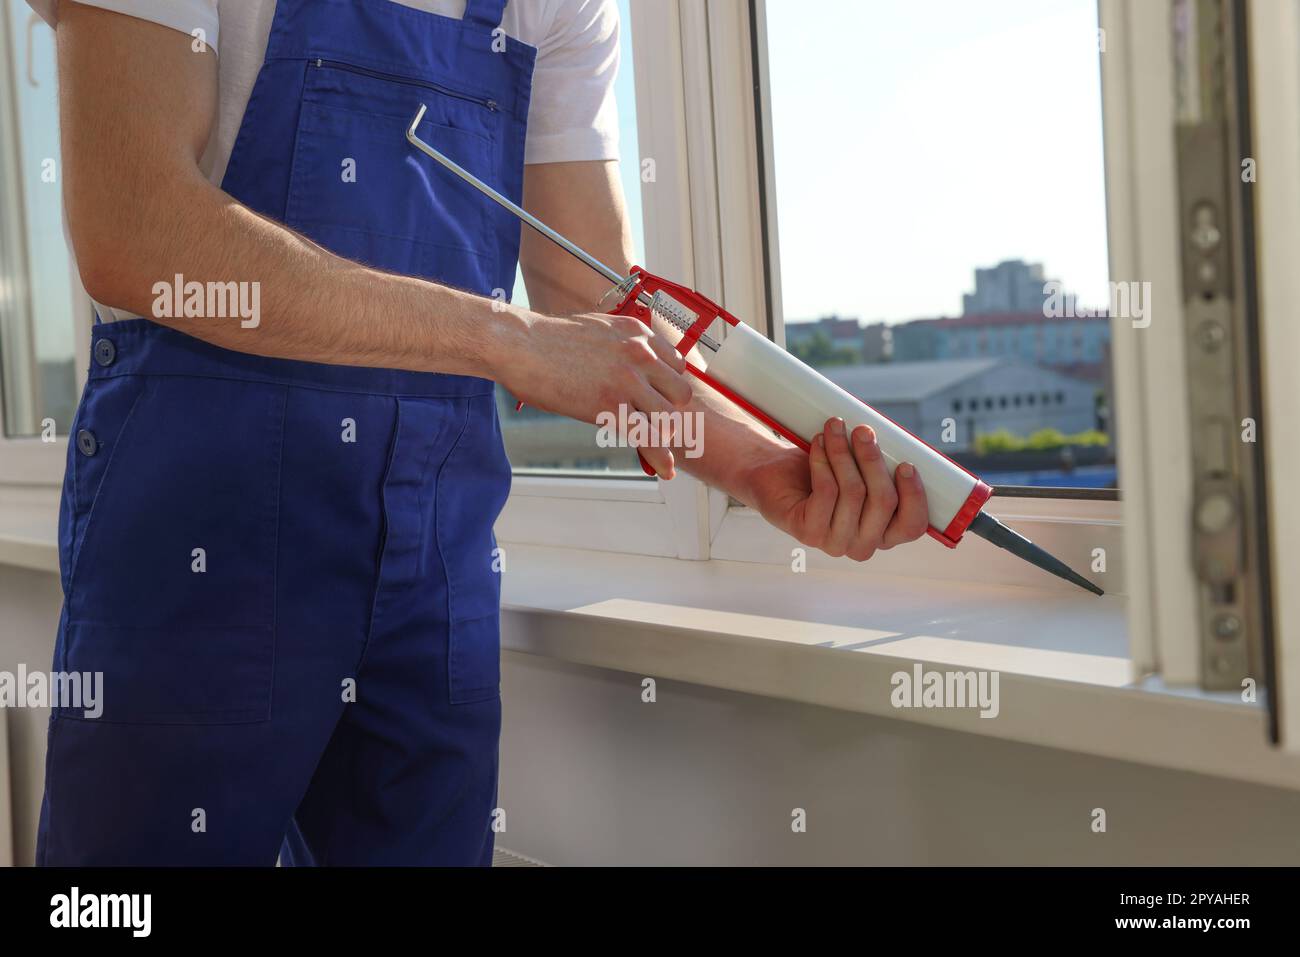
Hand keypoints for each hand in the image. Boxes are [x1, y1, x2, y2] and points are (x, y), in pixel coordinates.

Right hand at [497, 311, 693, 476]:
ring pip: (669, 418)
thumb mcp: (597, 330)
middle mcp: (640, 354)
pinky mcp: (611, 406)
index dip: (668, 386)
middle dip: (668, 410)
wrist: (519, 345)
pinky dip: (660, 458)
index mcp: (637, 333)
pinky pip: (649, 438)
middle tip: (653, 423)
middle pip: (680, 393)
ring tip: (651, 442)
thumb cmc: (547, 341)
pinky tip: (665, 470)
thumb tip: (623, 364)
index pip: (677, 365)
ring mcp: (628, 380)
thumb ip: (620, 346)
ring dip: (661, 433)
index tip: (661, 400)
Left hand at [743, 418, 928, 560]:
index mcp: (885, 533)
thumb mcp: (861, 469)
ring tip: (834, 428)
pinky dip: (822, 461)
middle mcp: (863, 544)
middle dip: (873, 460)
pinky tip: (818, 443)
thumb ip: (882, 466)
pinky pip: (826, 491)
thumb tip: (897, 444)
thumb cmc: (825, 472)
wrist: (776, 477)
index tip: (906, 463)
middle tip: (863, 431)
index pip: (912, 526)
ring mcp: (835, 543)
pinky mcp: (809, 533)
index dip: (914, 496)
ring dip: (843, 453)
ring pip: (853, 492)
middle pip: (883, 501)